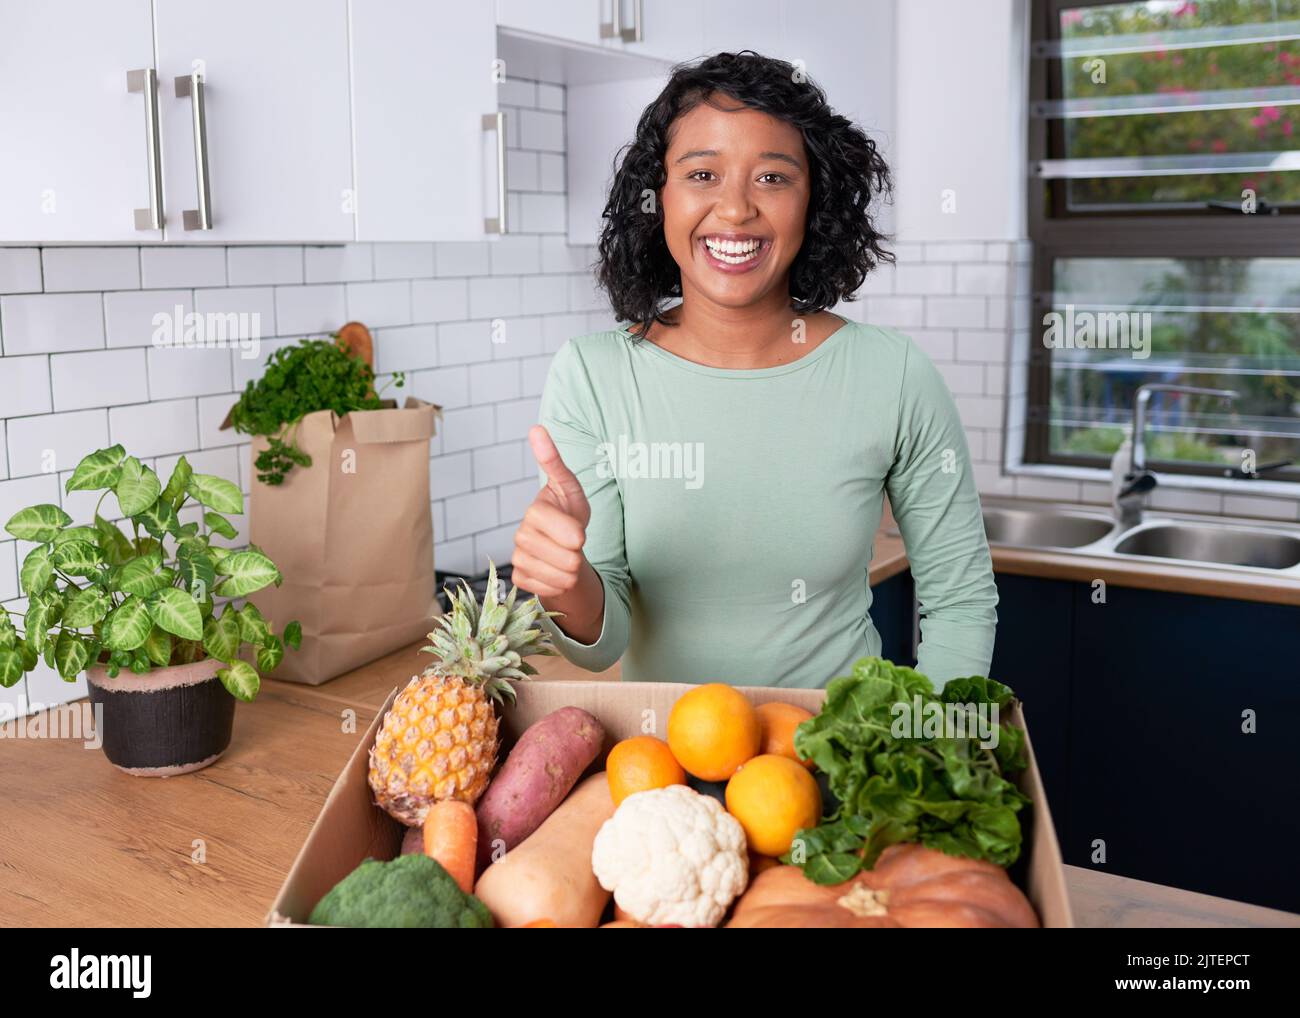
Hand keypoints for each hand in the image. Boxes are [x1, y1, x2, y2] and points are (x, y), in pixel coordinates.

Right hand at [511, 425, 591, 597]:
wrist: (562, 543)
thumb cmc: (568, 510)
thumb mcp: (570, 486)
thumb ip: (554, 461)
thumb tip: (536, 428)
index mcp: (535, 511)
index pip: (566, 533)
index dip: (577, 535)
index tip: (580, 534)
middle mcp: (521, 535)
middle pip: (565, 558)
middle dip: (578, 554)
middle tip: (574, 545)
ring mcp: (518, 558)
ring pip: (558, 576)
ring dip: (571, 571)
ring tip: (568, 558)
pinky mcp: (520, 578)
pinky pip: (548, 590)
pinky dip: (559, 585)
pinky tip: (557, 572)